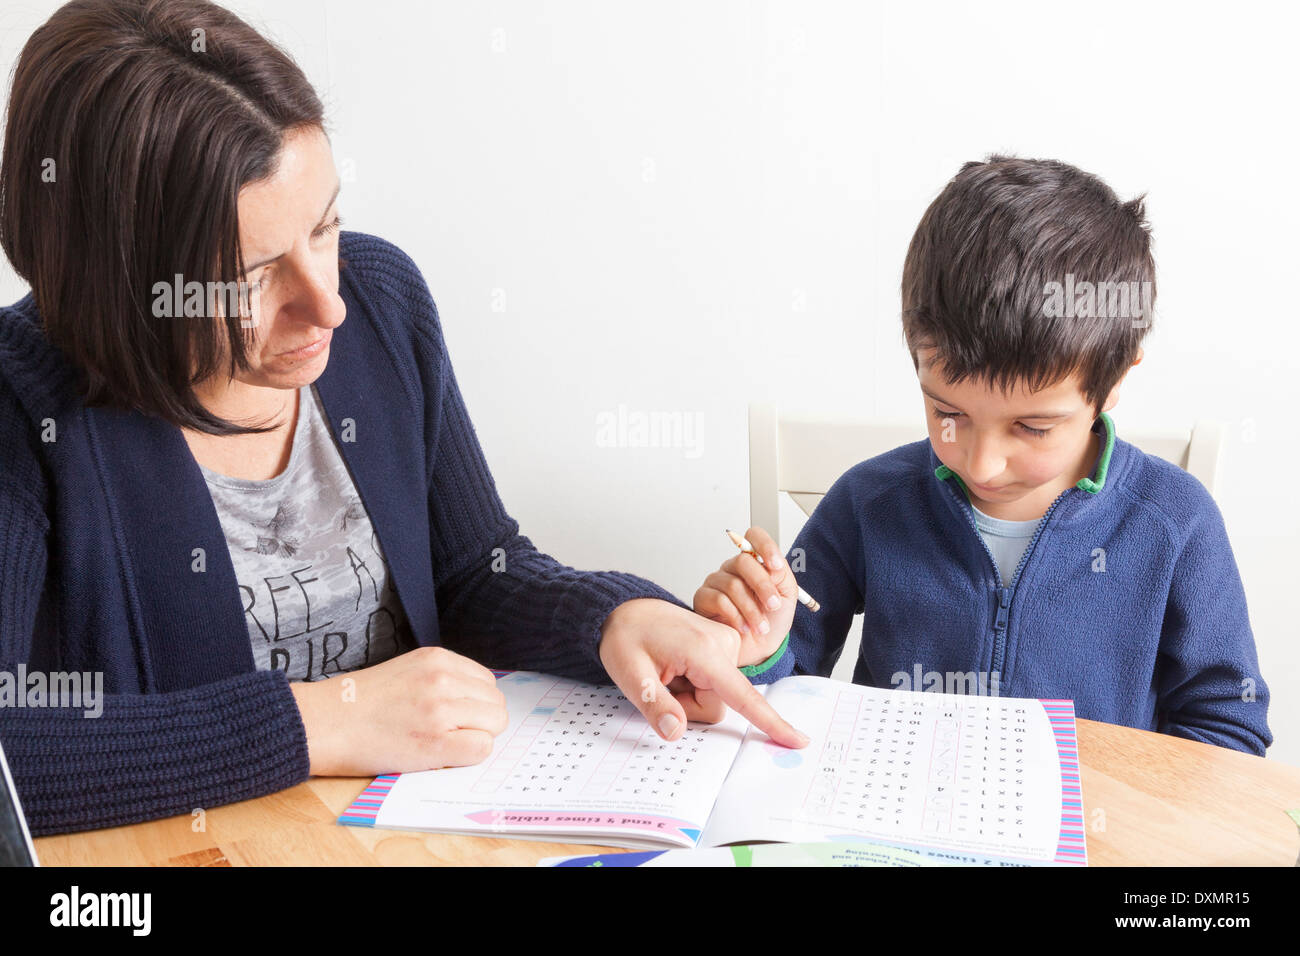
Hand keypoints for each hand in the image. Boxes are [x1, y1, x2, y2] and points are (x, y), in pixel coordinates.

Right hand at [289, 645, 508, 776]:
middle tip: (451, 734)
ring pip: (494, 725)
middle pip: (496, 704)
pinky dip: (469, 755)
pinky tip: (443, 756)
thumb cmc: (359, 702)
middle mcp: (443, 679)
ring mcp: (440, 709)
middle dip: (480, 722)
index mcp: (438, 658)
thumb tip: (476, 700)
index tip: (456, 716)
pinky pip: (481, 749)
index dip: (475, 704)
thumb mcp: (406, 670)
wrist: (324, 722)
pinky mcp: (434, 741)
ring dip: (476, 738)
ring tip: (444, 743)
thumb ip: (442, 678)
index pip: (487, 682)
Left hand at [598, 598, 808, 748]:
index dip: (770, 722)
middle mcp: (723, 644)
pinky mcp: (723, 647)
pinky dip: (694, 684)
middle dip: (688, 705)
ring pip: (717, 696)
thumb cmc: (626, 636)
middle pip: (719, 704)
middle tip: (661, 682)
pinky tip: (676, 667)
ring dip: (689, 694)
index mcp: (704, 651)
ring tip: (667, 671)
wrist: (628, 610)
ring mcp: (726, 644)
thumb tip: (675, 732)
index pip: (742, 695)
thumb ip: (655, 705)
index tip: (798, 740)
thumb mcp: (629, 673)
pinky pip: (715, 684)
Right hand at [693, 525, 796, 667]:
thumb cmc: (771, 622)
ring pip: (732, 585)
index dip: (765, 547)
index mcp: (755, 563)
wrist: (759, 650)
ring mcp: (716, 582)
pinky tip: (743, 627)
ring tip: (760, 626)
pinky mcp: (703, 598)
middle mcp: (733, 569)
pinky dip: (736, 616)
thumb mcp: (787, 597)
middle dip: (763, 586)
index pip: (754, 538)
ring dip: (752, 609)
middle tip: (773, 605)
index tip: (776, 566)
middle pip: (743, 562)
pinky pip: (719, 600)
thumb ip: (782, 576)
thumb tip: (771, 564)